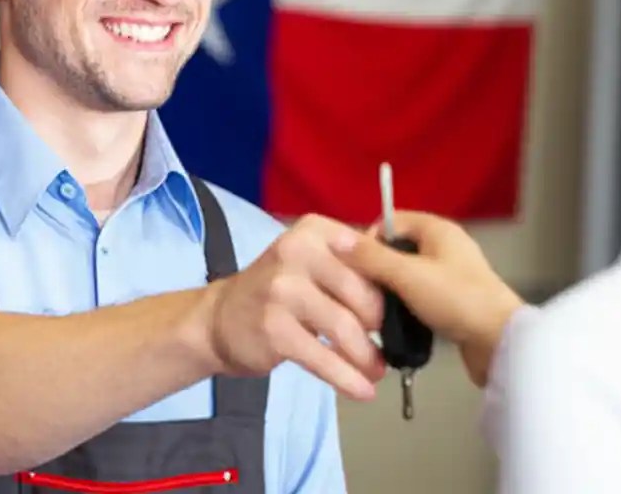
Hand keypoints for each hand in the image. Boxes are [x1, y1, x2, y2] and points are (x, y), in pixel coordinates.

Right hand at [204, 214, 387, 399]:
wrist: (219, 319)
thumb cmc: (277, 291)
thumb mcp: (310, 262)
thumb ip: (350, 267)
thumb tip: (400, 294)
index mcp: (313, 231)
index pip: (368, 255)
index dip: (389, 286)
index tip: (398, 308)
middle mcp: (297, 252)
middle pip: (361, 293)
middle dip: (380, 326)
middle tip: (387, 344)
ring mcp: (283, 290)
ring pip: (345, 328)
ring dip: (367, 356)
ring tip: (377, 371)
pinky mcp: (275, 329)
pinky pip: (324, 358)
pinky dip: (347, 378)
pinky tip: (362, 390)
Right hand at [337, 211, 523, 387]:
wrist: (499, 341)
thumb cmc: (455, 300)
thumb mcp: (407, 276)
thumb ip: (372, 257)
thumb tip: (336, 239)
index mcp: (437, 228)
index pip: (389, 221)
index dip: (368, 242)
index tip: (355, 271)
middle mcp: (445, 244)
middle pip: (397, 247)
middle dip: (377, 268)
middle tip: (362, 294)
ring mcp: (451, 271)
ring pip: (406, 273)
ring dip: (391, 290)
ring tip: (377, 312)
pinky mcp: (454, 297)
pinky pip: (420, 292)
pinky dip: (406, 303)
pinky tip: (398, 322)